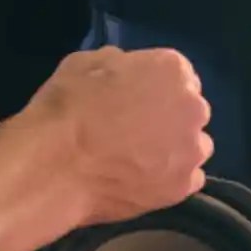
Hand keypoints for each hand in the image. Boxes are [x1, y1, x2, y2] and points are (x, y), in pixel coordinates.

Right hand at [16, 46, 213, 224]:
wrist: (56, 167)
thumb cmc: (67, 108)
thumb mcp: (86, 63)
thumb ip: (120, 64)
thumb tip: (127, 74)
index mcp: (173, 70)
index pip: (178, 75)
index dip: (156, 88)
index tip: (136, 100)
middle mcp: (193, 108)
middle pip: (190, 110)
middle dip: (170, 117)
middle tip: (136, 131)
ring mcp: (192, 151)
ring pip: (194, 146)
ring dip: (175, 148)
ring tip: (141, 159)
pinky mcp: (184, 187)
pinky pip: (188, 179)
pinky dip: (171, 178)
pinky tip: (145, 180)